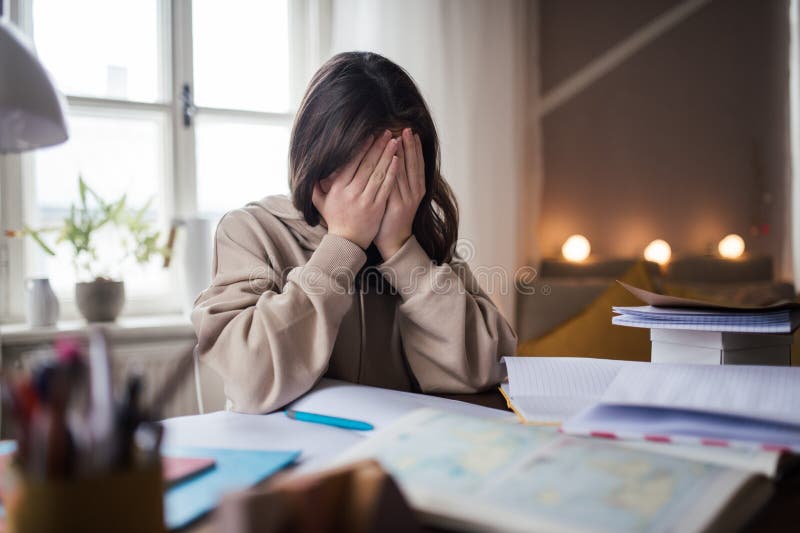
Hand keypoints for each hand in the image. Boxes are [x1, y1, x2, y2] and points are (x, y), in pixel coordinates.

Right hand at [313, 130, 399, 248]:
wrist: (347, 242)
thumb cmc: (335, 220)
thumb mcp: (320, 203)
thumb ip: (314, 187)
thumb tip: (308, 171)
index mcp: (338, 188)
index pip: (351, 163)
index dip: (362, 147)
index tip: (370, 135)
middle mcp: (351, 192)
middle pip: (367, 165)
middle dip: (377, 146)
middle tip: (386, 132)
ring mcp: (365, 200)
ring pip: (378, 173)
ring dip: (387, 156)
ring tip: (394, 142)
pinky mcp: (377, 208)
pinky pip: (386, 187)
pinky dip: (392, 173)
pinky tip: (397, 160)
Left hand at [375, 128, 425, 259]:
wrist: (394, 242)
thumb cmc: (392, 219)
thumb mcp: (398, 197)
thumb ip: (397, 181)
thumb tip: (392, 160)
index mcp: (417, 189)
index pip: (417, 163)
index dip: (415, 148)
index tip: (412, 132)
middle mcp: (415, 192)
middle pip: (413, 164)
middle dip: (410, 145)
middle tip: (407, 128)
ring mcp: (408, 199)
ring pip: (405, 171)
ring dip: (403, 153)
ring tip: (399, 137)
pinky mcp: (398, 206)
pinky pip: (396, 184)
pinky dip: (396, 170)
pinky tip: (394, 158)